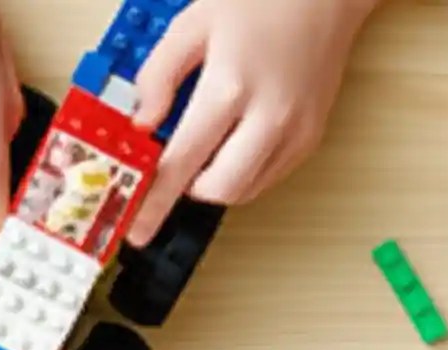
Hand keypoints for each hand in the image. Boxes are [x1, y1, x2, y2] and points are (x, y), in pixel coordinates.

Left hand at [128, 0, 380, 245]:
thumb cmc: (263, 0)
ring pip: (245, 191)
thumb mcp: (192, 23)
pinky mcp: (311, 138)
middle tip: (170, 169)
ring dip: (215, 182)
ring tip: (204, 143)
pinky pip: (267, 177)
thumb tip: (141, 122)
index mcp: (231, 87)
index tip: (136, 229)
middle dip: (186, 190)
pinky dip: (241, 172)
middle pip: (219, 190)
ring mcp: (296, 131)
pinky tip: (232, 140)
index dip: (154, 200)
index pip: (183, 162)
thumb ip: (158, 75)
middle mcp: (269, 117)